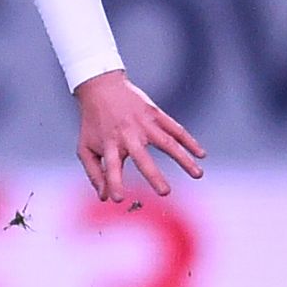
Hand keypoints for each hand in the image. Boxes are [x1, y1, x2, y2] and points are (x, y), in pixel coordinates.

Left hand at [73, 70, 205, 201]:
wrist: (100, 87)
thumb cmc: (93, 123)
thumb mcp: (85, 147)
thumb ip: (94, 173)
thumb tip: (103, 197)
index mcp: (110, 145)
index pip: (111, 167)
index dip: (114, 182)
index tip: (118, 199)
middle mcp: (128, 135)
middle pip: (142, 157)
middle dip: (153, 175)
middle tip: (165, 192)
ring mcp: (143, 124)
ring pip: (167, 142)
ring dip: (183, 158)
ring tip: (198, 174)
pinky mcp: (155, 114)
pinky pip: (175, 128)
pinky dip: (189, 141)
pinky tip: (201, 154)